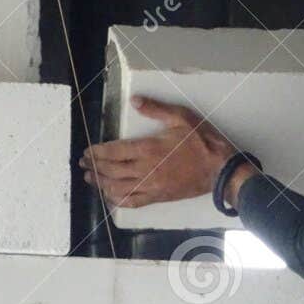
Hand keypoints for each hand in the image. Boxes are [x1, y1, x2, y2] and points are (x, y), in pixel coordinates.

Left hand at [80, 95, 241, 209]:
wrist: (220, 170)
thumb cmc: (202, 142)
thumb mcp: (182, 118)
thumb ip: (156, 109)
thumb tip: (134, 101)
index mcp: (149, 149)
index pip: (114, 151)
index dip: (97, 152)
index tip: (87, 151)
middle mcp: (146, 170)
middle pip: (111, 171)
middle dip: (94, 167)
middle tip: (83, 163)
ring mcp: (151, 186)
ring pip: (118, 188)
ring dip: (101, 183)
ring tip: (90, 178)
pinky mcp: (158, 197)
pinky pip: (132, 202)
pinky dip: (118, 199)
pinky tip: (110, 196)